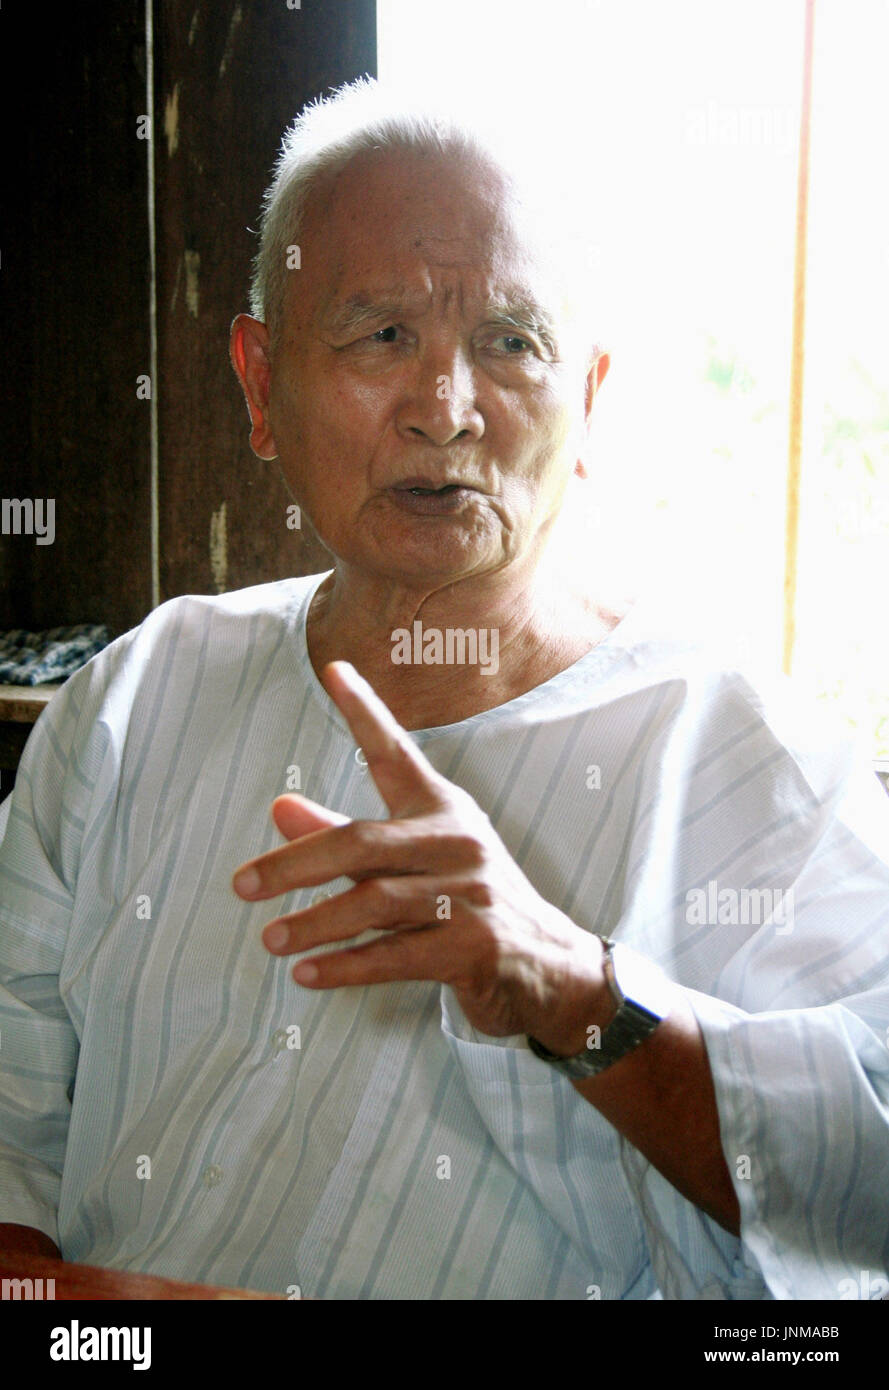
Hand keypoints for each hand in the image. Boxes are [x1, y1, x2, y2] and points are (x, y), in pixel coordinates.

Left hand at [232, 662, 609, 1050]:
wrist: (549, 965)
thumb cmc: (467, 903)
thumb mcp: (411, 861)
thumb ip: (343, 837)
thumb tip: (279, 807)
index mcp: (441, 810)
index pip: (396, 753)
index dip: (365, 711)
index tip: (333, 671)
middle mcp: (456, 842)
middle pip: (362, 843)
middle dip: (295, 864)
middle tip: (241, 885)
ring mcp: (469, 894)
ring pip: (375, 902)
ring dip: (316, 922)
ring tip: (269, 939)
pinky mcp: (474, 946)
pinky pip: (397, 956)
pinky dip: (346, 966)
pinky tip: (307, 974)